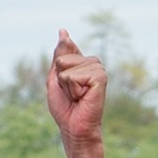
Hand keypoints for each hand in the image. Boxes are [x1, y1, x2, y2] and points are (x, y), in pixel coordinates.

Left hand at [44, 30, 106, 144]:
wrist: (74, 127)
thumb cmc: (65, 107)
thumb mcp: (56, 78)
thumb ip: (60, 55)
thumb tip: (63, 31)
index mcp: (82, 61)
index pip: (65, 48)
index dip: (59, 67)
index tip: (66, 83)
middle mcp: (92, 63)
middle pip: (62, 59)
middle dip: (61, 79)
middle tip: (71, 93)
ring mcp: (98, 69)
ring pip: (67, 67)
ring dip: (67, 86)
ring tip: (77, 96)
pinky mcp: (101, 77)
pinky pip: (75, 76)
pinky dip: (73, 89)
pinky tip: (83, 97)